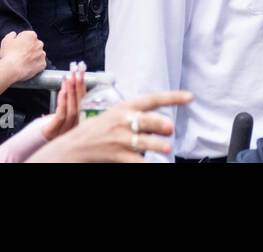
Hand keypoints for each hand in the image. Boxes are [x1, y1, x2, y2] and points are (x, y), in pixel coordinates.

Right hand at [0, 30, 45, 83]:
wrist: (12, 69)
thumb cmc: (9, 54)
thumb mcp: (6, 41)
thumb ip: (11, 35)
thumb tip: (14, 34)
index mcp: (31, 35)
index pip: (28, 36)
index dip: (21, 41)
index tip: (16, 46)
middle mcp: (39, 43)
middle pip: (34, 44)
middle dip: (29, 48)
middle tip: (20, 54)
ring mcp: (42, 53)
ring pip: (38, 53)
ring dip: (33, 56)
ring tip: (23, 62)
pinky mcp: (43, 63)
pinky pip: (40, 63)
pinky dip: (35, 65)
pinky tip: (28, 67)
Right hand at [27, 90, 192, 162]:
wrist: (72, 146)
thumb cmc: (97, 129)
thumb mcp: (115, 115)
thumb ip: (136, 115)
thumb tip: (163, 122)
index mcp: (125, 106)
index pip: (153, 99)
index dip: (173, 97)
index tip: (190, 97)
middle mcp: (123, 120)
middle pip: (147, 120)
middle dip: (160, 125)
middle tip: (170, 129)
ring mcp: (118, 138)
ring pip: (142, 141)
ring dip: (156, 145)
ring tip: (167, 149)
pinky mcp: (114, 154)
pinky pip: (134, 161)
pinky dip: (144, 164)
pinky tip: (152, 165)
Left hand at [40, 64, 85, 142]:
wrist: (28, 144)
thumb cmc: (44, 129)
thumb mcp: (60, 116)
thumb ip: (68, 106)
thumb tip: (71, 87)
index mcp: (78, 122)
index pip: (85, 102)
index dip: (84, 87)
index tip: (82, 73)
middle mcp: (74, 128)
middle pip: (82, 105)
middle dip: (80, 85)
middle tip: (78, 71)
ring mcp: (64, 131)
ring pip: (73, 109)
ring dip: (71, 91)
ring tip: (69, 78)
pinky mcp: (53, 132)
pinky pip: (61, 115)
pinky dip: (63, 102)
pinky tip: (62, 91)